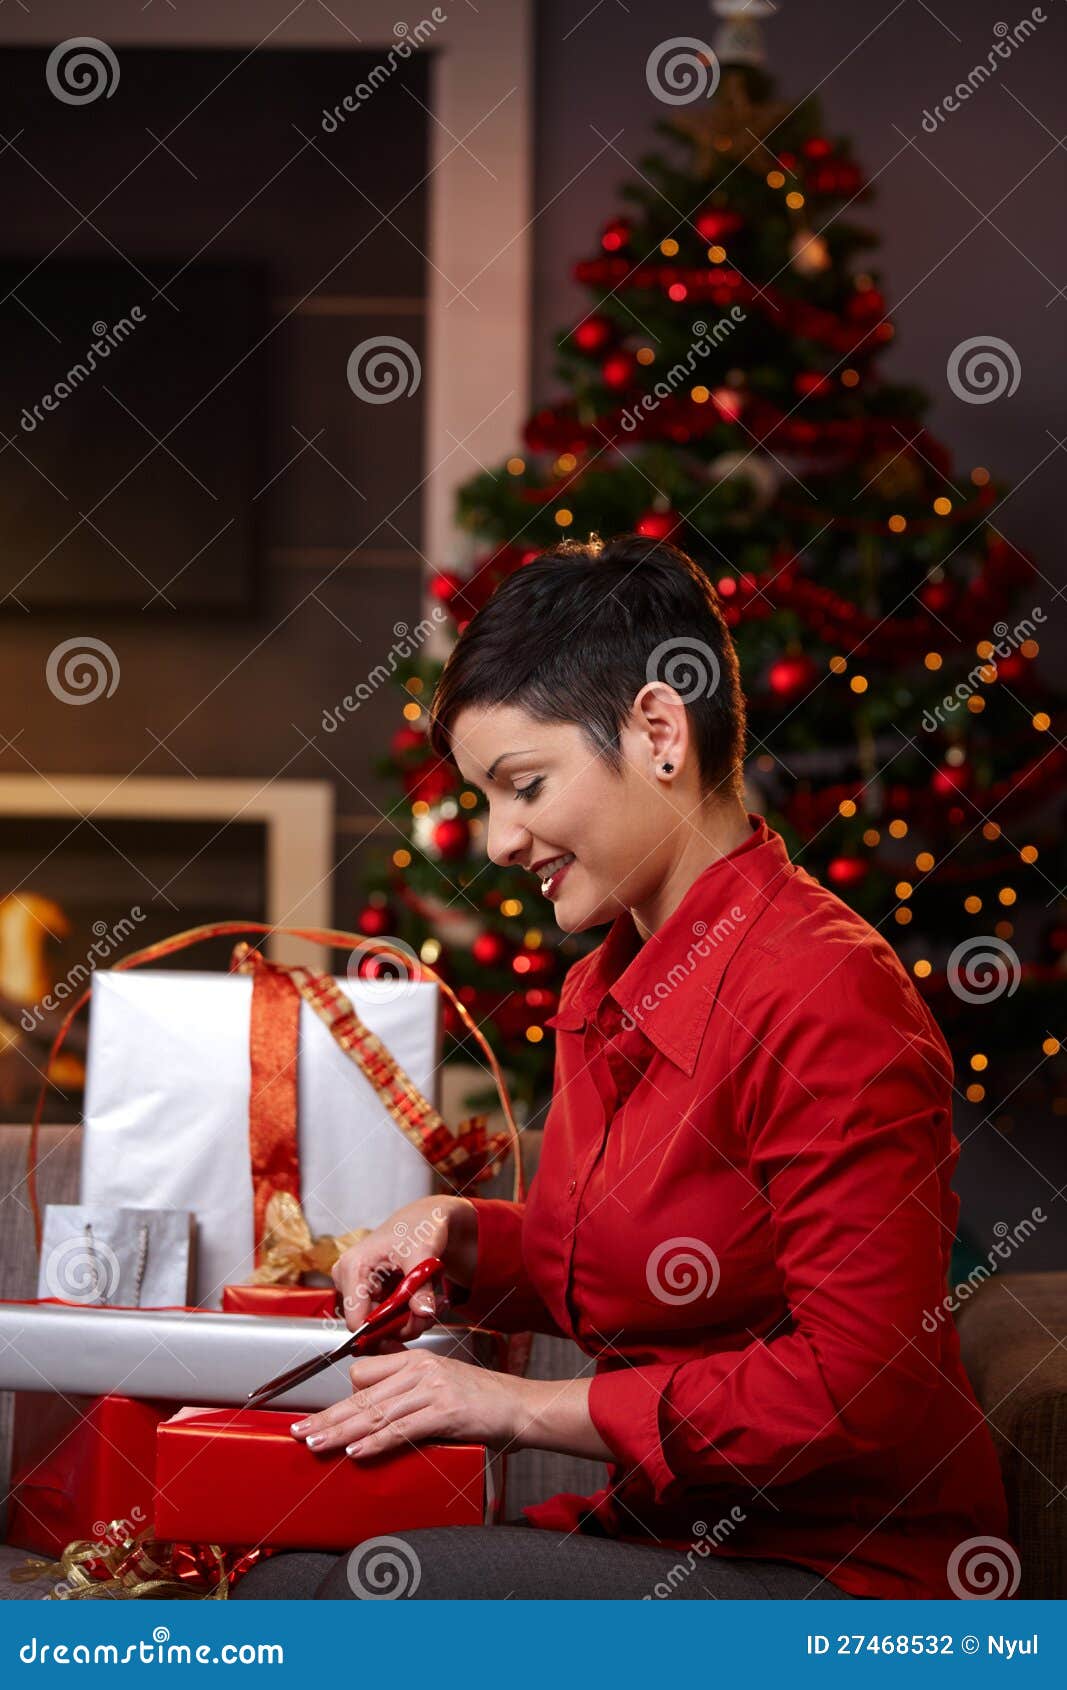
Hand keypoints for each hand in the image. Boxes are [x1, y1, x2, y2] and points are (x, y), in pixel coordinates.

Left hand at [290, 1350, 519, 1458]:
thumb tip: (377, 1417)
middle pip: (362, 1395)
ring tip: (316, 1443)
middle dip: (328, 1416)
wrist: (521, 1406)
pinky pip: (401, 1429)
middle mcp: (421, 1371)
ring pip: (375, 1412)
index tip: (320, 1416)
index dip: (343, 1398)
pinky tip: (355, 1451)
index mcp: (417, 1361)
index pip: (365, 1374)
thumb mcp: (443, 1386)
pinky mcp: (445, 1412)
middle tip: (299, 1431)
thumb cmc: (484, 1401)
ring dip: (341, 1431)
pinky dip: (376, 1442)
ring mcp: (432, 1390)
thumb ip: (411, 1394)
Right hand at [331, 1195, 476, 1344]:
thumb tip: (423, 1313)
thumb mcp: (423, 1254)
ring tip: (429, 1303)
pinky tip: (420, 1301)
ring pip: (380, 1324)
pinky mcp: (368, 1292)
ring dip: (407, 1321)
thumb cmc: (418, 1226)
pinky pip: (384, 1316)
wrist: (424, 1219)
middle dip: (401, 1326)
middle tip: (427, 1314)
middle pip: (370, 1325)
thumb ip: (422, 1287)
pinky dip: (405, 1315)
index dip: (381, 1334)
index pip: (356, 1320)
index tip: (408, 1332)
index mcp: (353, 1268)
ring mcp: (358, 1287)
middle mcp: (349, 1279)